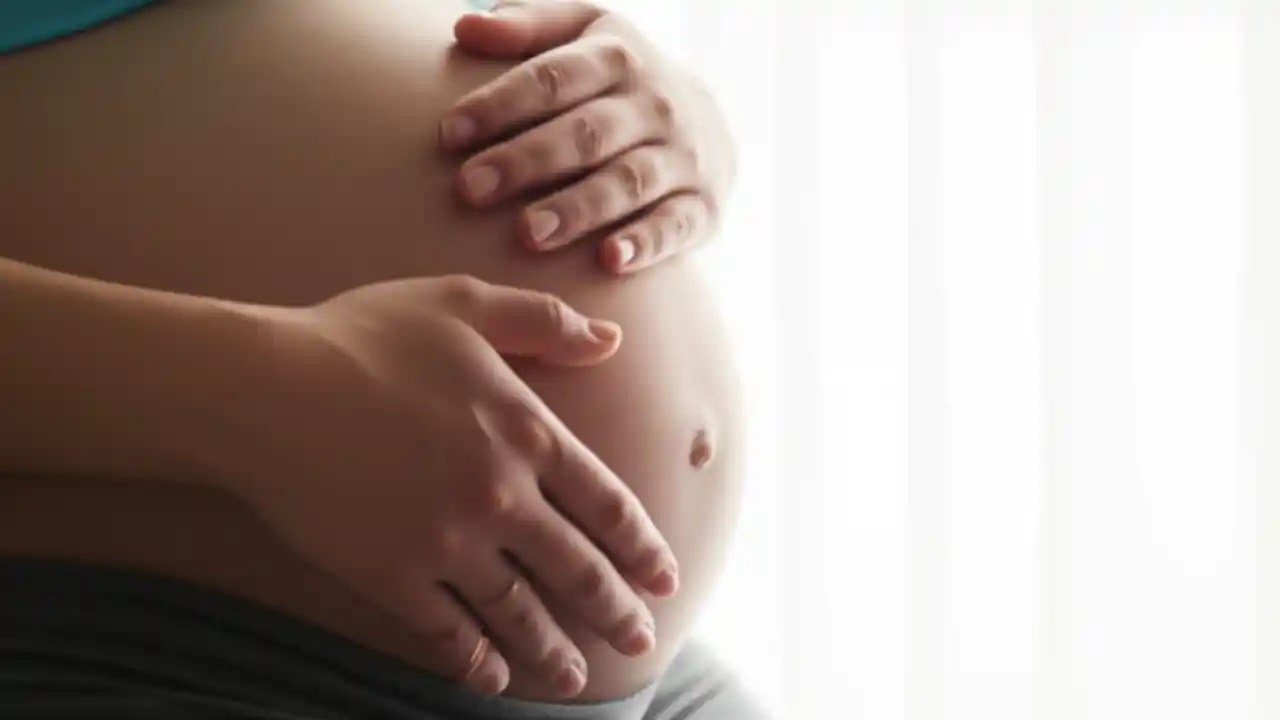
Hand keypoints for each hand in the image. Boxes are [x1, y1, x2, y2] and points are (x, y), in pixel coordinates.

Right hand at [228, 275, 678, 697]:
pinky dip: (474, 660)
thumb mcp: (462, 304)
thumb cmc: (362, 336)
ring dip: (554, 649)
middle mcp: (500, 497)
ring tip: (577, 678)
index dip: (642, 546)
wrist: (263, 389)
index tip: (665, 577)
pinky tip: (491, 677)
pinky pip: (447, 632)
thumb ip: (544, 322)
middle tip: (642, 639)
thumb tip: (613, 340)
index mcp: (526, 433)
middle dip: (616, 610)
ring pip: (519, 610)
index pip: (606, 503)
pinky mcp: (392, 577)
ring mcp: (447, 543)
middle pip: (577, 569)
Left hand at [440, 1, 735, 273]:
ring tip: (528, 236)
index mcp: (619, 56)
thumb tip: (465, 29)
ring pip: (628, 182)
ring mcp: (683, 157)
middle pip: (587, 132)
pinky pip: (676, 226)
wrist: (708, 121)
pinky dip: (646, 243)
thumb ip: (527, 26)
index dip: (501, 104)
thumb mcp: (582, 33)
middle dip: (528, 161)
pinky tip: (609, 261)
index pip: (554, 78)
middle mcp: (655, 105)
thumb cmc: (616, 80)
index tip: (448, 134)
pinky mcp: (703, 206)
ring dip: (579, 208)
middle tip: (470, 190)